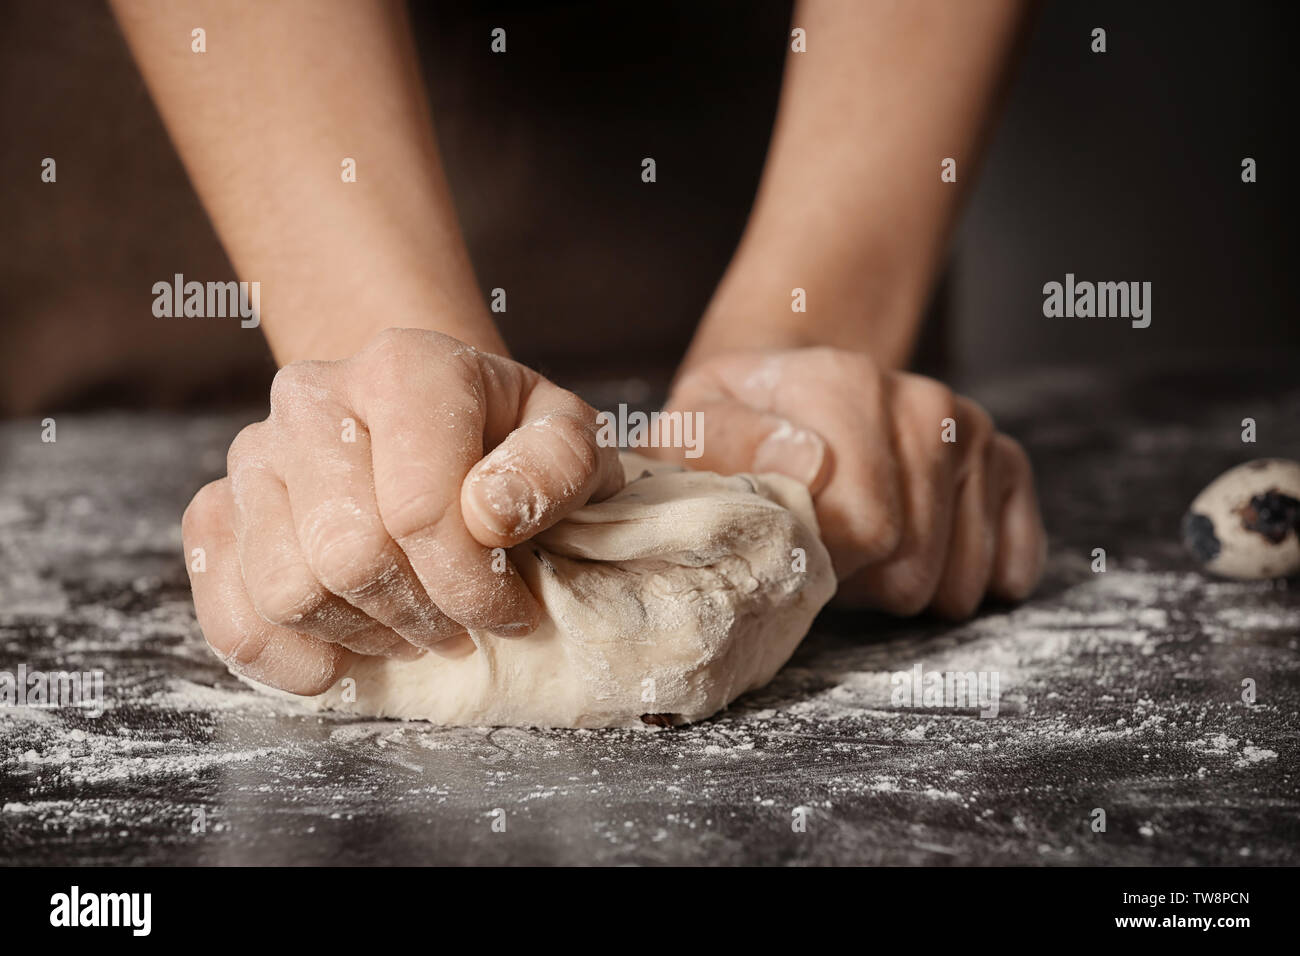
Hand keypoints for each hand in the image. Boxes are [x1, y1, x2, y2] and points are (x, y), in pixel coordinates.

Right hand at [181, 328, 623, 693]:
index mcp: (404, 367)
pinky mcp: (217, 507)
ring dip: (363, 637)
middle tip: (461, 626)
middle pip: (349, 556)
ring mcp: (253, 453)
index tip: (513, 611)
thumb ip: (554, 466)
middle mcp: (313, 397)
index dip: (472, 588)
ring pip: (288, 593)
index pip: (419, 511)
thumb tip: (487, 514)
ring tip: (410, 627)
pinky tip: (341, 657)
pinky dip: (283, 658)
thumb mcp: (567, 438)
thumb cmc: (505, 440)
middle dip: (421, 616)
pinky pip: (227, 612)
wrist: (429, 423)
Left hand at [647, 347, 1045, 617]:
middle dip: (862, 584)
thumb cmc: (735, 429)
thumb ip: (727, 444)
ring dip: (906, 587)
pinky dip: (973, 580)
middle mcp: (923, 400)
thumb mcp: (695, 428)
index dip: (824, 564)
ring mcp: (969, 430)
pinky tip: (926, 563)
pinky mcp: (1001, 459)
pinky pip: (1014, 556)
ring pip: (963, 576)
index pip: (866, 528)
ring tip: (859, 551)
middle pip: (915, 563)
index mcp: (846, 384)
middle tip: (823, 556)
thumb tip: (810, 462)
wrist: (788, 391)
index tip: (790, 549)